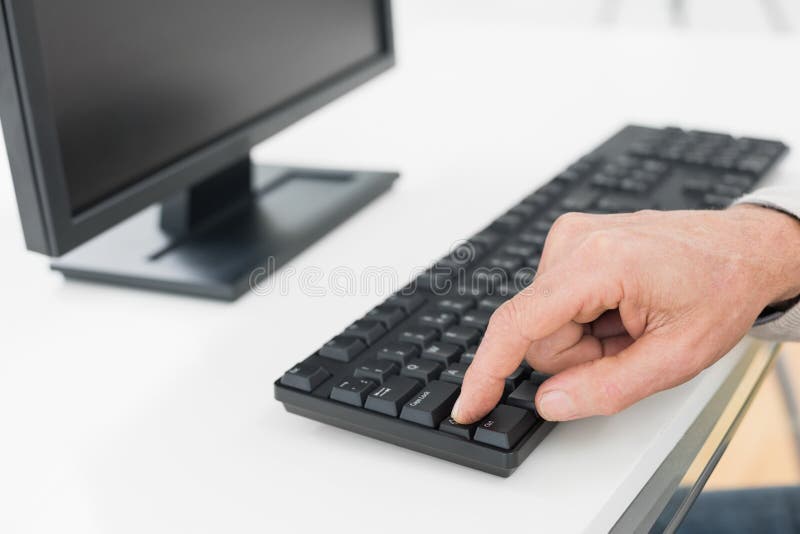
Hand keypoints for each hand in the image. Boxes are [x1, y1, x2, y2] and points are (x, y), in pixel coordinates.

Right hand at [452, 205, 799, 422]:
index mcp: (600, 262)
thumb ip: (608, 387)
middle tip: (628, 345)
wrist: (742, 249)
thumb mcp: (677, 356)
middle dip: (577, 357)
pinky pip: (554, 304)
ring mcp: (570, 237)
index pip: (520, 323)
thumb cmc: (721, 289)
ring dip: (584, 339)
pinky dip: (584, 320)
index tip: (469, 405)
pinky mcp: (570, 242)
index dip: (488, 371)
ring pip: (544, 323)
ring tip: (630, 324)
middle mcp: (573, 240)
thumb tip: (549, 401)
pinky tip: (619, 309)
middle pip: (538, 335)